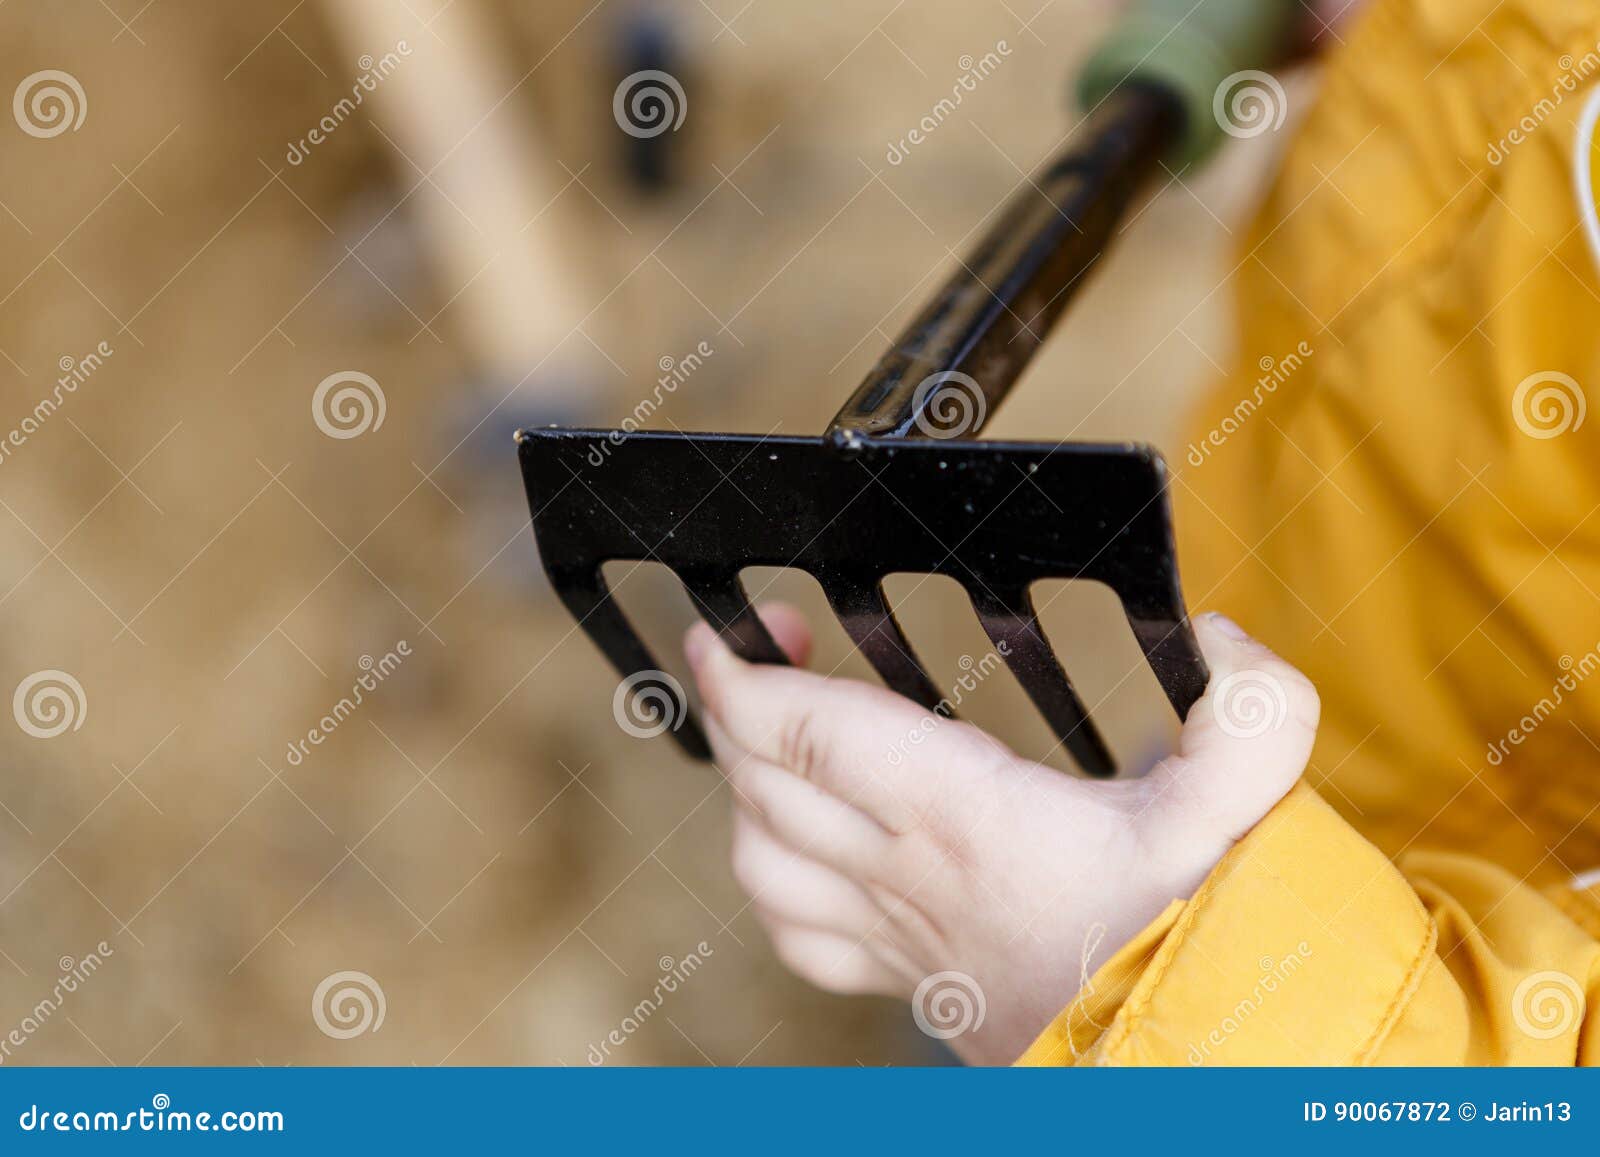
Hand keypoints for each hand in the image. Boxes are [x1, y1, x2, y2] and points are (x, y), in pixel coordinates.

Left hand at [684, 606, 1318, 1064]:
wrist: (1188, 1073)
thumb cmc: (1192, 951)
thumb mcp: (1244, 817)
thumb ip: (1254, 716)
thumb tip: (1223, 639)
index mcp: (965, 817)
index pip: (809, 735)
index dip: (744, 677)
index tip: (722, 635)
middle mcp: (911, 875)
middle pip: (764, 786)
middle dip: (734, 709)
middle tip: (752, 656)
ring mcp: (901, 936)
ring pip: (762, 865)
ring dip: (741, 795)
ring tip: (760, 743)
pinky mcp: (911, 981)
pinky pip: (800, 938)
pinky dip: (771, 886)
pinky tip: (789, 856)